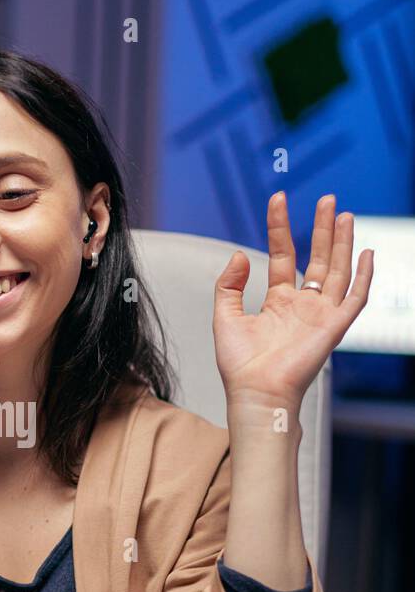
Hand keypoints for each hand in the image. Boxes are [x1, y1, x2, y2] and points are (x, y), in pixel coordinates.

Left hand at [213, 192, 373, 412]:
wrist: (255, 392)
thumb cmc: (240, 365)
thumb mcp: (224, 317)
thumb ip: (229, 284)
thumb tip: (240, 254)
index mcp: (278, 303)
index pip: (284, 255)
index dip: (280, 227)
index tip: (278, 199)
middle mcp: (303, 306)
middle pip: (318, 258)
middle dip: (322, 228)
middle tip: (327, 199)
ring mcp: (320, 315)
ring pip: (338, 271)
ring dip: (342, 242)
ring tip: (343, 214)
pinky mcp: (334, 327)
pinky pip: (355, 298)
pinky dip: (364, 276)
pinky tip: (367, 252)